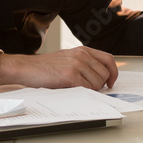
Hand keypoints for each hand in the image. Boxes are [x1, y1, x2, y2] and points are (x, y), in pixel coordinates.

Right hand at [0, 47, 117, 89]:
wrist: (28, 68)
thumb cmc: (46, 66)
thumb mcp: (68, 58)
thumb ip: (84, 62)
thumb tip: (101, 76)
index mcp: (82, 50)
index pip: (108, 59)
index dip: (114, 72)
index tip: (111, 82)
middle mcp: (82, 55)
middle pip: (105, 74)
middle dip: (100, 85)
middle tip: (89, 88)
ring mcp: (77, 64)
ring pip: (98, 83)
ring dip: (91, 90)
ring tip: (77, 88)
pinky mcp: (71, 75)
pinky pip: (87, 88)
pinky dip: (83, 93)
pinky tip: (73, 90)